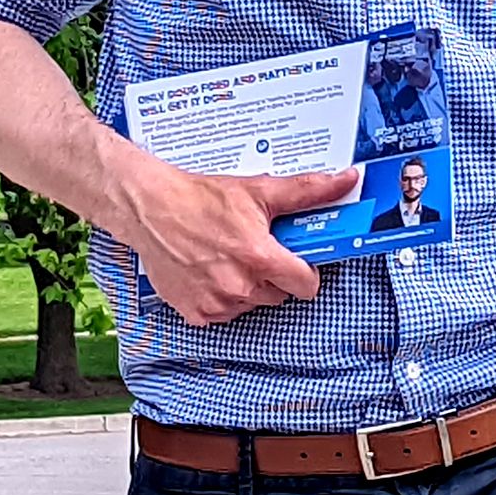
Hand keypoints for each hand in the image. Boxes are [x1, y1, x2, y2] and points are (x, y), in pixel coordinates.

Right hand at [109, 155, 358, 325]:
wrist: (150, 208)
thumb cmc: (201, 198)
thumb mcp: (258, 190)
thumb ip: (307, 191)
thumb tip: (345, 180)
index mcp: (260, 257)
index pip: (306, 285)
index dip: (305, 271)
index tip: (295, 260)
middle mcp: (240, 286)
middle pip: (279, 294)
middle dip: (273, 275)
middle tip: (253, 249)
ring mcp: (217, 303)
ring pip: (251, 304)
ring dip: (246, 286)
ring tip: (226, 256)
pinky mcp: (196, 314)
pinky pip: (223, 313)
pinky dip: (220, 297)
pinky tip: (208, 270)